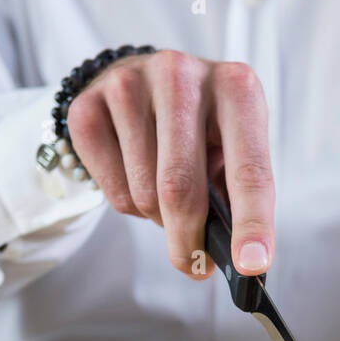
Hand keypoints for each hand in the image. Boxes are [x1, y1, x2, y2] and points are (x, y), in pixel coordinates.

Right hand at [66, 51, 273, 277]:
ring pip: (143, 193)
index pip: (248, 169)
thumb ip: (236, 197)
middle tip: (194, 265)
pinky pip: (110, 189)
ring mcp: (129, 84)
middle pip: (180, 189)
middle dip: (188, 241)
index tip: (252, 265)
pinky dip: (127, 203)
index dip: (252, 223)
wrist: (145, 83)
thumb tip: (236, 259)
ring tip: (165, 195)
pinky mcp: (87, 104)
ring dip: (157, 218)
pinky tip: (135, 176)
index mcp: (236, 87)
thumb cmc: (202, 129)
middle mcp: (181, 75)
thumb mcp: (232, 150)